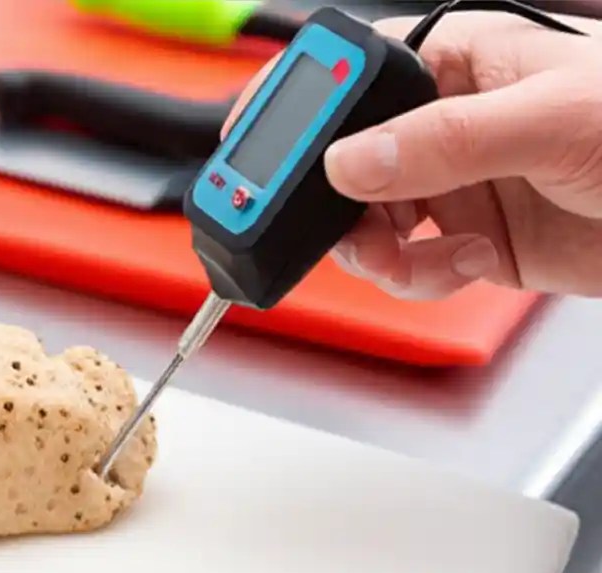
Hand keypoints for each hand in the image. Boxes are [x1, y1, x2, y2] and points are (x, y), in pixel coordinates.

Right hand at [224, 11, 601, 299]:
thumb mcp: (553, 119)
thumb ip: (445, 140)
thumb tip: (351, 161)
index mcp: (455, 61)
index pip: (349, 74)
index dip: (294, 105)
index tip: (251, 142)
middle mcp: (443, 123)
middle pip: (340, 160)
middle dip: (328, 200)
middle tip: (321, 224)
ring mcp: (453, 186)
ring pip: (364, 223)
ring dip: (374, 250)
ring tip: (410, 253)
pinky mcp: (469, 243)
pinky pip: (408, 267)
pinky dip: (420, 278)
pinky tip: (463, 264)